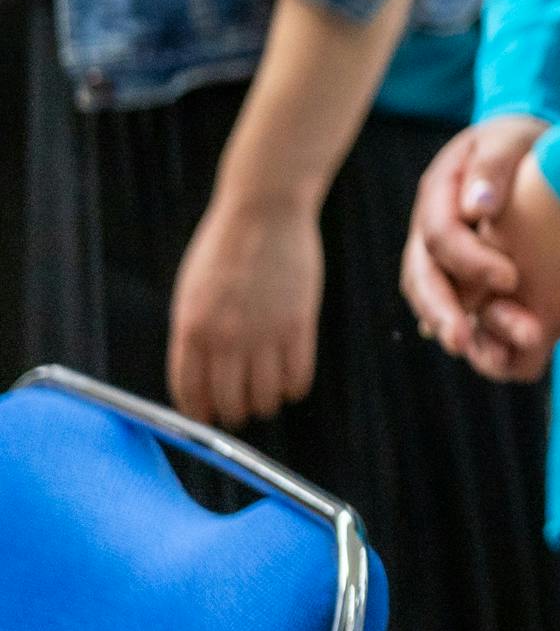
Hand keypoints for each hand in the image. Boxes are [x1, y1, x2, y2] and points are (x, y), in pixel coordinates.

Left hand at [169, 193, 323, 427]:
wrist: (264, 211)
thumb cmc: (225, 246)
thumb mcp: (191, 291)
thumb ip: (193, 333)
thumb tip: (200, 373)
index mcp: (191, 329)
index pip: (190, 392)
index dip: (199, 413)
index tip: (207, 418)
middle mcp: (225, 337)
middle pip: (229, 401)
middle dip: (234, 414)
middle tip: (241, 411)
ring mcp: (263, 332)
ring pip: (265, 395)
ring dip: (266, 404)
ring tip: (268, 398)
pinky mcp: (298, 323)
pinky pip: (299, 375)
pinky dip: (295, 388)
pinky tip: (293, 384)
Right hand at [402, 114, 549, 378]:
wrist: (527, 149)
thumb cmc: (520, 141)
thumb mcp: (509, 138)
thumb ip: (493, 166)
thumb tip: (476, 208)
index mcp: (438, 192)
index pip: (441, 234)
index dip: (470, 260)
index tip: (511, 278)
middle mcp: (429, 228)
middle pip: (422, 276)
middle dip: (441, 311)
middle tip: (463, 342)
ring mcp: (440, 254)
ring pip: (431, 297)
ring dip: (452, 328)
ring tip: (479, 356)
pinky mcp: (460, 272)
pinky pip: (456, 304)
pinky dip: (471, 329)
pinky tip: (498, 355)